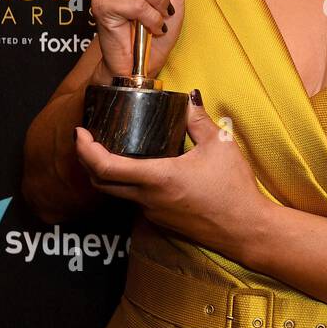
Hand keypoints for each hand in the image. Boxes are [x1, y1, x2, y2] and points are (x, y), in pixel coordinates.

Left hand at [72, 91, 267, 255]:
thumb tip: (189, 98)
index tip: (80, 132)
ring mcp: (152, 212)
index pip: (105, 167)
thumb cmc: (234, 189)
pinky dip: (126, 183)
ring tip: (110, 149)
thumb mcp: (220, 146)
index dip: (85, 149)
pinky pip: (134, 200)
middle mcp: (148, 198)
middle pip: (100, 183)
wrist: (246, 229)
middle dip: (87, 160)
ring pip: (114, 193)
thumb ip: (199, 120)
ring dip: (105, 173)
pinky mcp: (160, 219)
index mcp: (158, 178)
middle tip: (88, 138)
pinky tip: (141, 168)